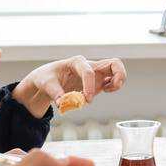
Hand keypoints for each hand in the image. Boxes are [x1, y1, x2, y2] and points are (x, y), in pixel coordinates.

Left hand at [11, 56, 126, 116]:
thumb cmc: (46, 77)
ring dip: (119, 81)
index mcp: (77, 62)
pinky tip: (105, 91)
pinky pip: (113, 80)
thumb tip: (62, 103)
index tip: (87, 99)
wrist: (47, 80)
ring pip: (117, 70)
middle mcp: (89, 66)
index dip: (90, 86)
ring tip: (108, 90)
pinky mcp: (98, 82)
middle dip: (119, 75)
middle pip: (114, 63)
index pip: (89, 72)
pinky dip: (114, 86)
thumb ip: (55, 93)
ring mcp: (95, 73)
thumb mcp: (46, 83)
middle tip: (113, 87)